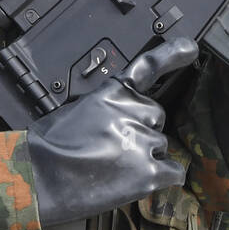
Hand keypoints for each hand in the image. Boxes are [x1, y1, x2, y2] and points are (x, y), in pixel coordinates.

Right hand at [27, 38, 195, 228]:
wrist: (39, 177)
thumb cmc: (49, 147)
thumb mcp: (76, 109)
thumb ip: (107, 108)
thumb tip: (122, 121)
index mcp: (113, 92)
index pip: (149, 66)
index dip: (172, 54)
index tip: (190, 47)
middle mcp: (133, 111)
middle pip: (156, 118)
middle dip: (141, 131)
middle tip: (112, 148)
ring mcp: (144, 141)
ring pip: (160, 147)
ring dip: (144, 158)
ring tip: (112, 168)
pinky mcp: (149, 172)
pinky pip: (172, 172)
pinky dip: (160, 178)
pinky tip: (135, 182)